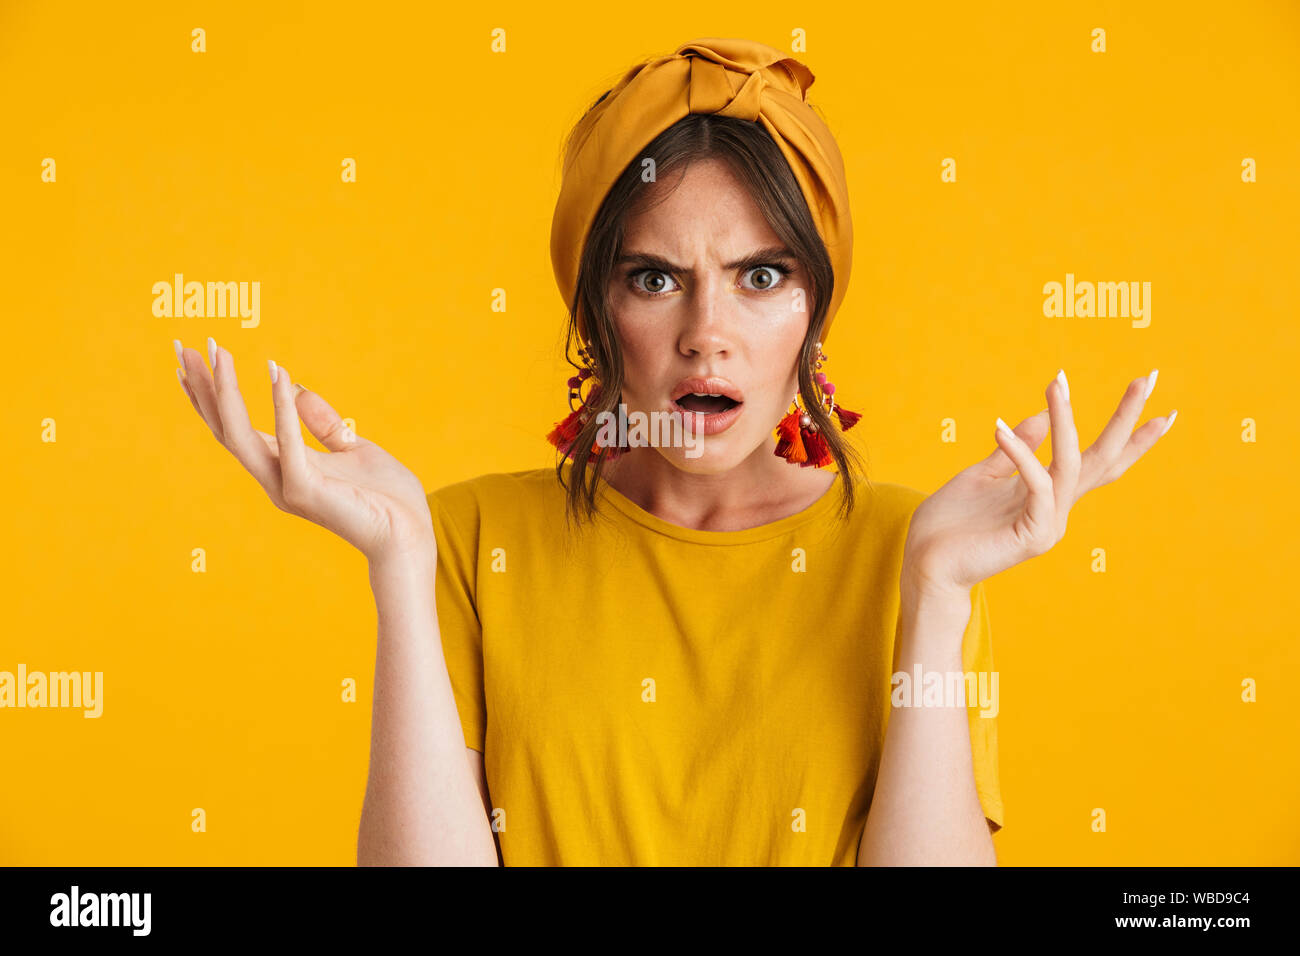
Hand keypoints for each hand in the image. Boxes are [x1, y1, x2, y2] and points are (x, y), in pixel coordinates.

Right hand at [173, 337, 433, 563]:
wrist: (410, 535)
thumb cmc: (386, 497)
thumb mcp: (352, 448)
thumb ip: (324, 425)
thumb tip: (298, 388)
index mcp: (284, 469)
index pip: (236, 429)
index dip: (213, 396)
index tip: (198, 358)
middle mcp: (276, 479)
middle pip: (226, 429)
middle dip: (204, 388)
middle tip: (184, 346)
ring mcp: (287, 487)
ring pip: (240, 436)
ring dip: (225, 392)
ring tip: (216, 351)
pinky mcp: (307, 490)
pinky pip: (288, 442)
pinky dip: (282, 406)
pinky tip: (277, 371)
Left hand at [901, 369, 1175, 600]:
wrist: (924, 562)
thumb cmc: (949, 523)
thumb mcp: (982, 475)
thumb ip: (1015, 450)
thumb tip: (1043, 414)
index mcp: (1048, 495)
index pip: (1099, 461)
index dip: (1130, 434)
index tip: (1159, 404)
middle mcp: (1057, 509)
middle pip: (1104, 459)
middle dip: (1127, 418)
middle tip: (1149, 375)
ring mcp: (1049, 524)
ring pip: (1072, 463)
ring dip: (1065, 419)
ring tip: (1057, 382)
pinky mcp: (1033, 535)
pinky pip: (1037, 484)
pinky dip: (1022, 454)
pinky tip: (999, 428)